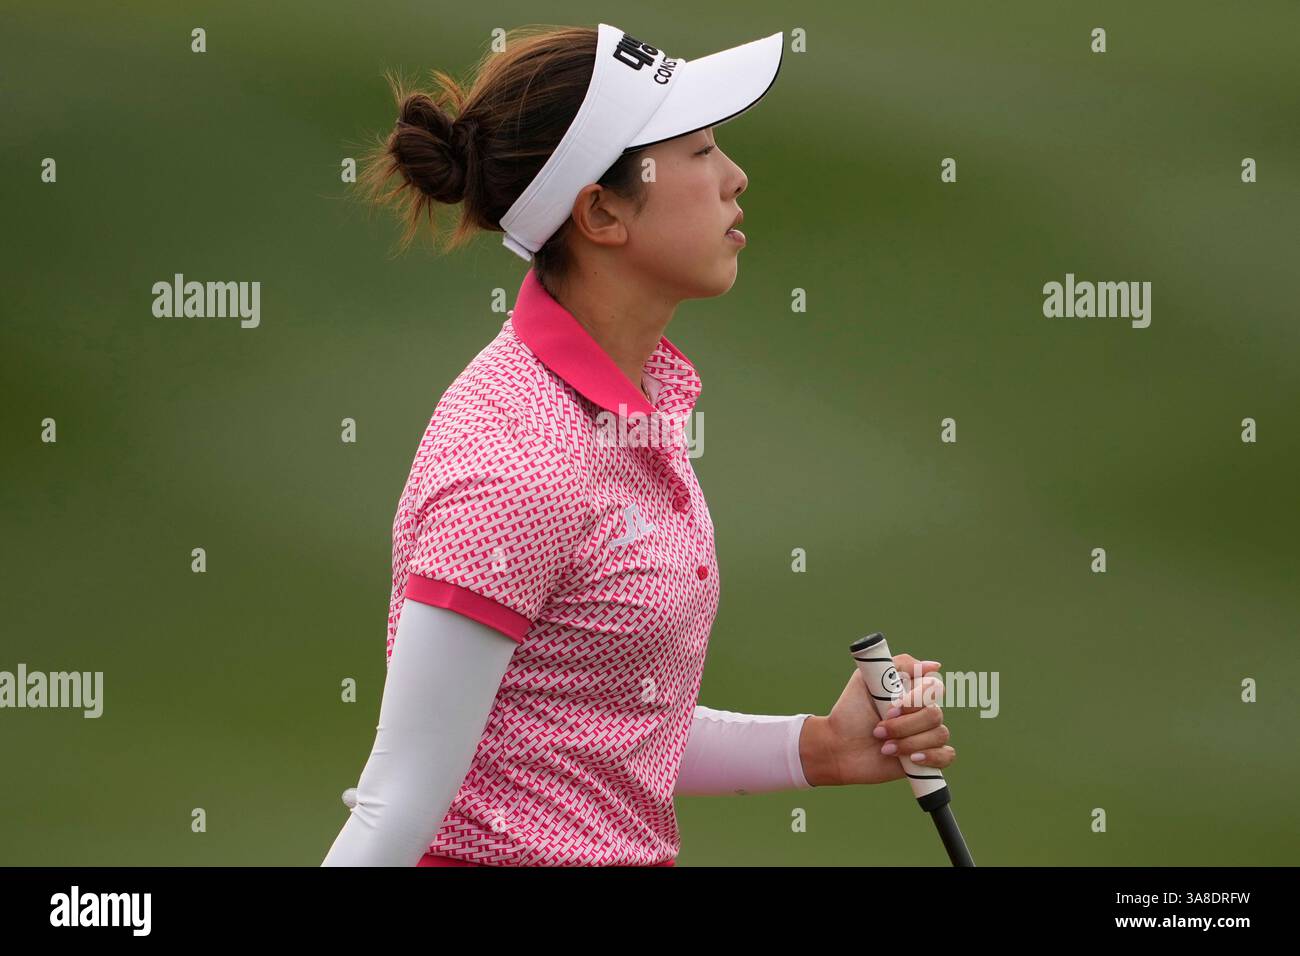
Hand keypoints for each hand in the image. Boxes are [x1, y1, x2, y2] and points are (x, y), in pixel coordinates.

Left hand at [799, 654, 956, 786]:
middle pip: (935, 714)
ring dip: (909, 742)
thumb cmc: (850, 713)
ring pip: (939, 735)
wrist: (838, 747)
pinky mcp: (926, 759)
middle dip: (904, 725)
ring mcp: (925, 736)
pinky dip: (932, 756)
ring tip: (884, 747)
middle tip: (878, 730)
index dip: (916, 699)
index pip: (935, 688)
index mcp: (912, 693)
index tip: (891, 707)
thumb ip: (899, 665)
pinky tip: (912, 759)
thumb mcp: (866, 680)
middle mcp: (922, 713)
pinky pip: (947, 755)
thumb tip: (934, 666)